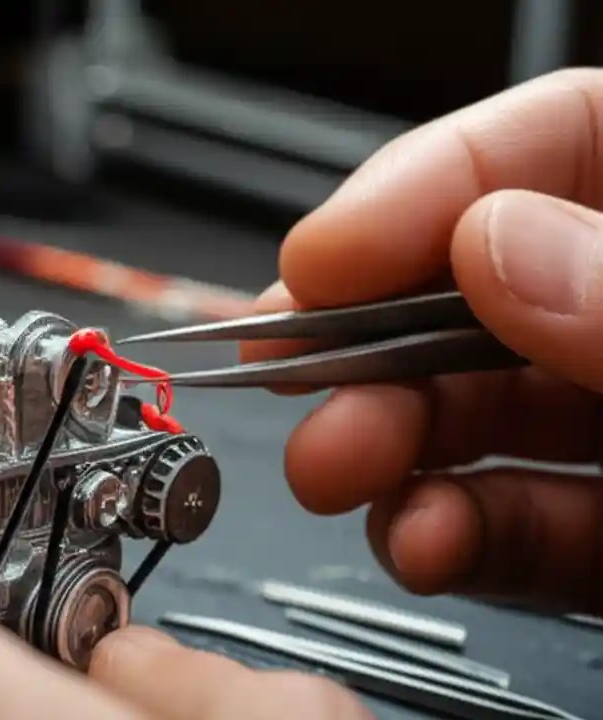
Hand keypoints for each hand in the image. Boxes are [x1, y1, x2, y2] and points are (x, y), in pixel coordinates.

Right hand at [244, 68, 602, 613]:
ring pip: (484, 415)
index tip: (322, 254)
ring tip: (338, 472)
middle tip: (292, 375)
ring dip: (387, 447)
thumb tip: (494, 247)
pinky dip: (456, 538)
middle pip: (485, 289)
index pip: (559, 139)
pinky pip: (524, 525)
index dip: (424, 182)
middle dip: (370, 336)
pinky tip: (423, 543)